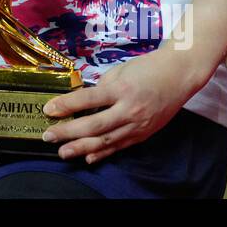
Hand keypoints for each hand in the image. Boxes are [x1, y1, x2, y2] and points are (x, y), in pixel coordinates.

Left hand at [39, 49, 201, 163]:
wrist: (178, 75)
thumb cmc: (147, 68)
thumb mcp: (120, 71)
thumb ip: (102, 87)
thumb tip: (82, 102)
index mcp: (121, 89)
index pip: (88, 99)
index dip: (66, 105)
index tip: (48, 109)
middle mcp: (129, 109)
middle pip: (94, 125)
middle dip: (68, 132)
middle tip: (49, 136)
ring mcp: (137, 124)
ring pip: (106, 141)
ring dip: (82, 148)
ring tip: (63, 152)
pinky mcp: (143, 134)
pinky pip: (120, 146)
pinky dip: (103, 153)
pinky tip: (88, 158)